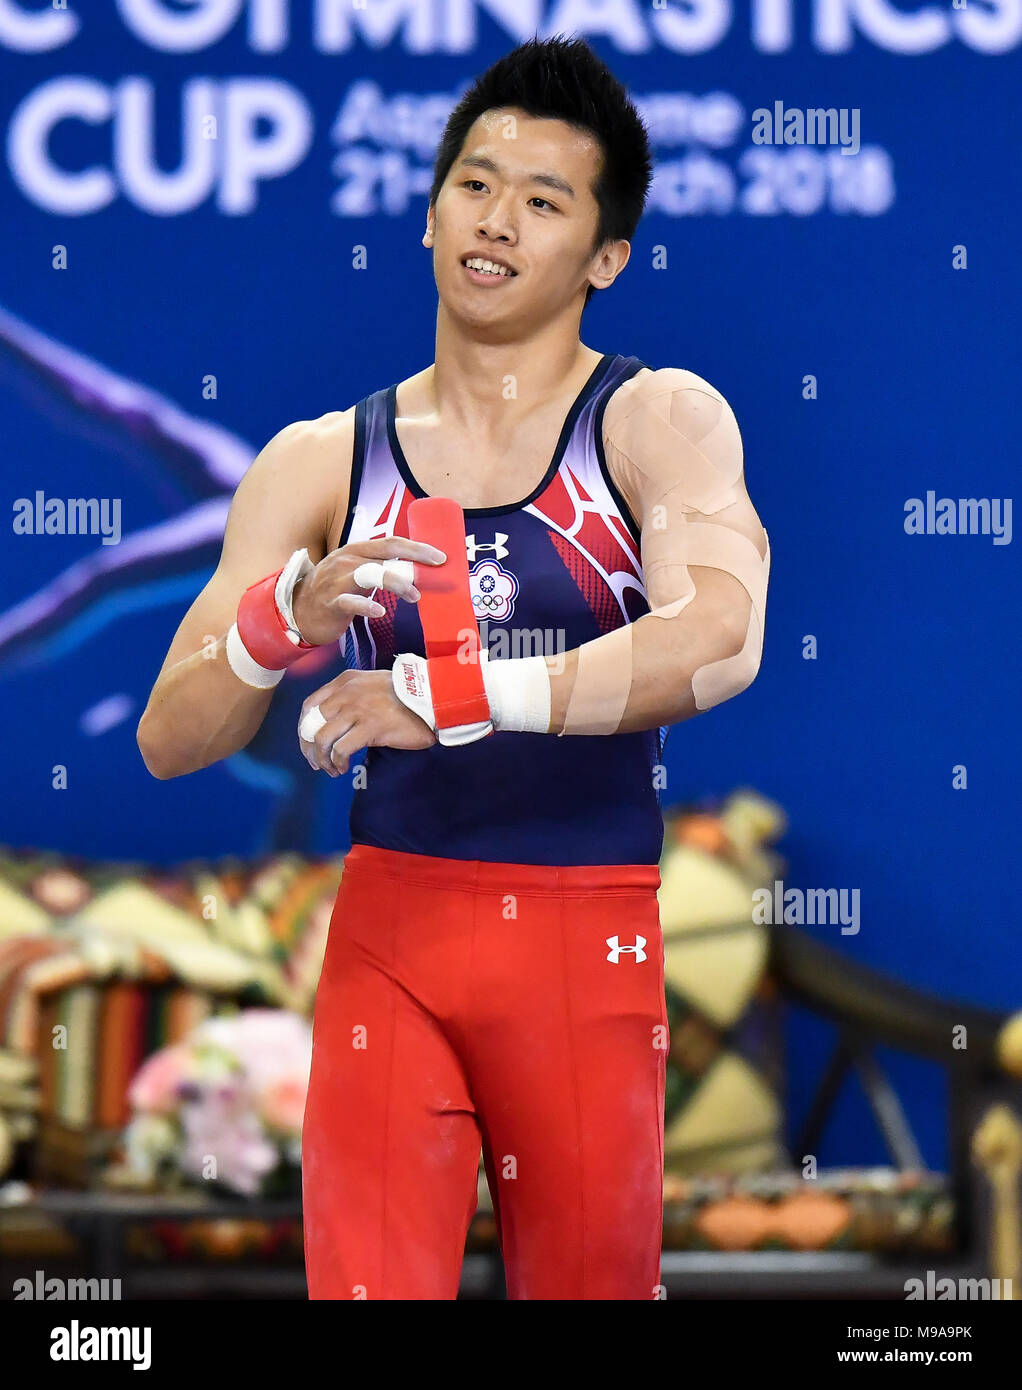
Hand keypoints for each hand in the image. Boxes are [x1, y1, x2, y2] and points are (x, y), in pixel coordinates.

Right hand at [291, 536, 446, 645]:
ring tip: (414, 596)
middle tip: (436, 568)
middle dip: (414, 557)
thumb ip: (380, 569)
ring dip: (396, 582)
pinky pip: (350, 602)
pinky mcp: (330, 602)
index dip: (416, 547)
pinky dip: (366, 606)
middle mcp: (347, 560)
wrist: (297, 611)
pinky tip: (380, 611)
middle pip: (385, 553)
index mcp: (356, 550)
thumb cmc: (334, 592)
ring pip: (370, 574)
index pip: (390, 543)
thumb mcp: (356, 573)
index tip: (439, 556)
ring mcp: (337, 580)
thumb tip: (415, 572)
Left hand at [298, 669, 436, 774]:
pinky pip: (341, 750)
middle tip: (317, 763)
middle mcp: (346, 694)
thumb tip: (333, 720)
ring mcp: (357, 710)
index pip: (309, 705)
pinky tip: (344, 768)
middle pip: (311, 725)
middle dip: (309, 748)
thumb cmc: (404, 694)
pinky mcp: (370, 728)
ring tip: (332, 769)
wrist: (430, 696)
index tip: (308, 745)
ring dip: (322, 759)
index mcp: (344, 682)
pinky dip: (337, 762)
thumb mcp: (371, 684)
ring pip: (322, 739)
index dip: (303, 728)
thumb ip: (350, 695)